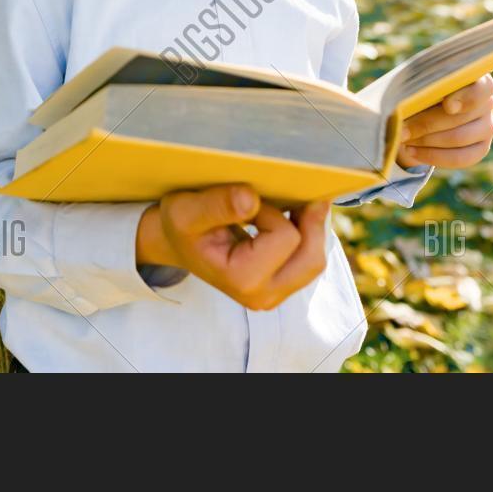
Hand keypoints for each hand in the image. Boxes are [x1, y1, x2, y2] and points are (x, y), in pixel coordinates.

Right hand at [137, 184, 330, 310]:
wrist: (176, 243)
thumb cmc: (181, 225)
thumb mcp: (186, 209)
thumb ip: (217, 205)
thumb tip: (250, 199)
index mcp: (241, 280)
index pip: (286, 238)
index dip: (273, 211)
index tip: (248, 202)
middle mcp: (261, 296)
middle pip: (312, 258)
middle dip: (308, 223)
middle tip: (293, 195)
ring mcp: (274, 295)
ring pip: (315, 260)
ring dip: (310, 229)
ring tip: (293, 205)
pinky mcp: (281, 286)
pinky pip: (310, 260)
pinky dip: (307, 236)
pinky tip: (292, 218)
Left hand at [396, 72, 492, 168]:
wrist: (423, 107)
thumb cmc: (421, 87)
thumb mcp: (420, 80)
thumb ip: (422, 85)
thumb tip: (409, 101)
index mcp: (476, 79)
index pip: (482, 89)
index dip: (466, 98)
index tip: (447, 106)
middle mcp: (487, 103)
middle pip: (461, 118)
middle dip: (427, 125)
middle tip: (402, 128)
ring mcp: (487, 127)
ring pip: (458, 139)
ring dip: (426, 141)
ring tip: (404, 138)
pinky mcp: (481, 148)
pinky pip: (460, 158)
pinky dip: (433, 156)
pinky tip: (412, 151)